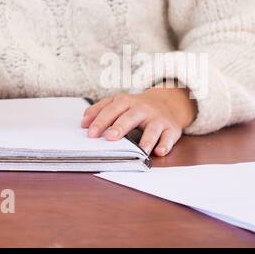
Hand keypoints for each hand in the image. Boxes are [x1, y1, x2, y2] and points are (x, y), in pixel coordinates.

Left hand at [81, 86, 197, 156]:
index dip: (101, 121)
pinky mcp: (171, 129)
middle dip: (120, 127)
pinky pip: (169, 137)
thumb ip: (100, 109)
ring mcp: (158, 119)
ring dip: (146, 140)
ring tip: (139, 151)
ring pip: (152, 129)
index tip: (91, 133)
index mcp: (127, 102)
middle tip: (109, 138)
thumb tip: (83, 122)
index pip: (112, 110)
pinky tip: (159, 152)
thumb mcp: (118, 102)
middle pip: (130, 117)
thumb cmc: (137, 106)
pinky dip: (165, 145)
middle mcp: (143, 109)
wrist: (168, 103)